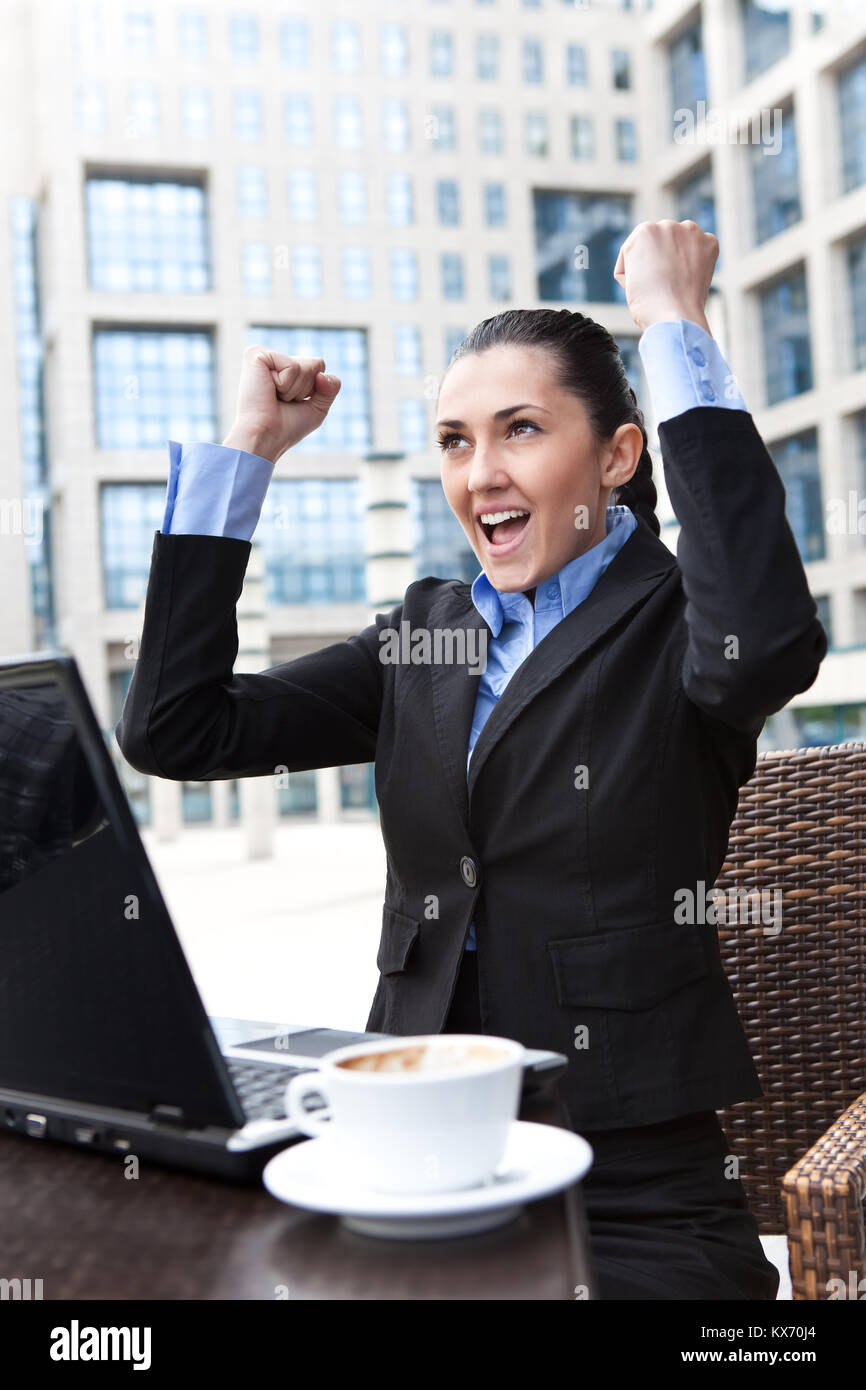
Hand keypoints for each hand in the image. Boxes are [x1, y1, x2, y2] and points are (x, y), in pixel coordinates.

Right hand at [221, 347, 341, 463]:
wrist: (265, 437)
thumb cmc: (285, 427)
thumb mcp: (317, 408)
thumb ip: (331, 388)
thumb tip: (322, 374)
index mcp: (285, 369)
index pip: (319, 366)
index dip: (314, 389)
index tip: (293, 402)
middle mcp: (274, 359)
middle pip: (316, 363)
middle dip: (306, 389)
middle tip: (283, 401)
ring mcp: (263, 354)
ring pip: (306, 365)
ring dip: (295, 389)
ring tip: (275, 397)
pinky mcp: (256, 354)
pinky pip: (291, 366)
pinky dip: (286, 384)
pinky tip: (269, 390)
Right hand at [613, 220, 717, 334]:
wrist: (673, 317)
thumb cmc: (647, 304)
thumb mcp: (629, 278)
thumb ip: (640, 260)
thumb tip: (656, 260)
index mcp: (642, 232)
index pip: (638, 245)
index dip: (637, 266)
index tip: (641, 281)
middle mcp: (666, 224)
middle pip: (661, 240)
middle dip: (661, 256)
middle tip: (661, 281)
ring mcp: (690, 231)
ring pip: (682, 241)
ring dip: (679, 254)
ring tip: (676, 280)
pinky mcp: (709, 242)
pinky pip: (702, 248)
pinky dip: (699, 260)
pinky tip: (691, 277)